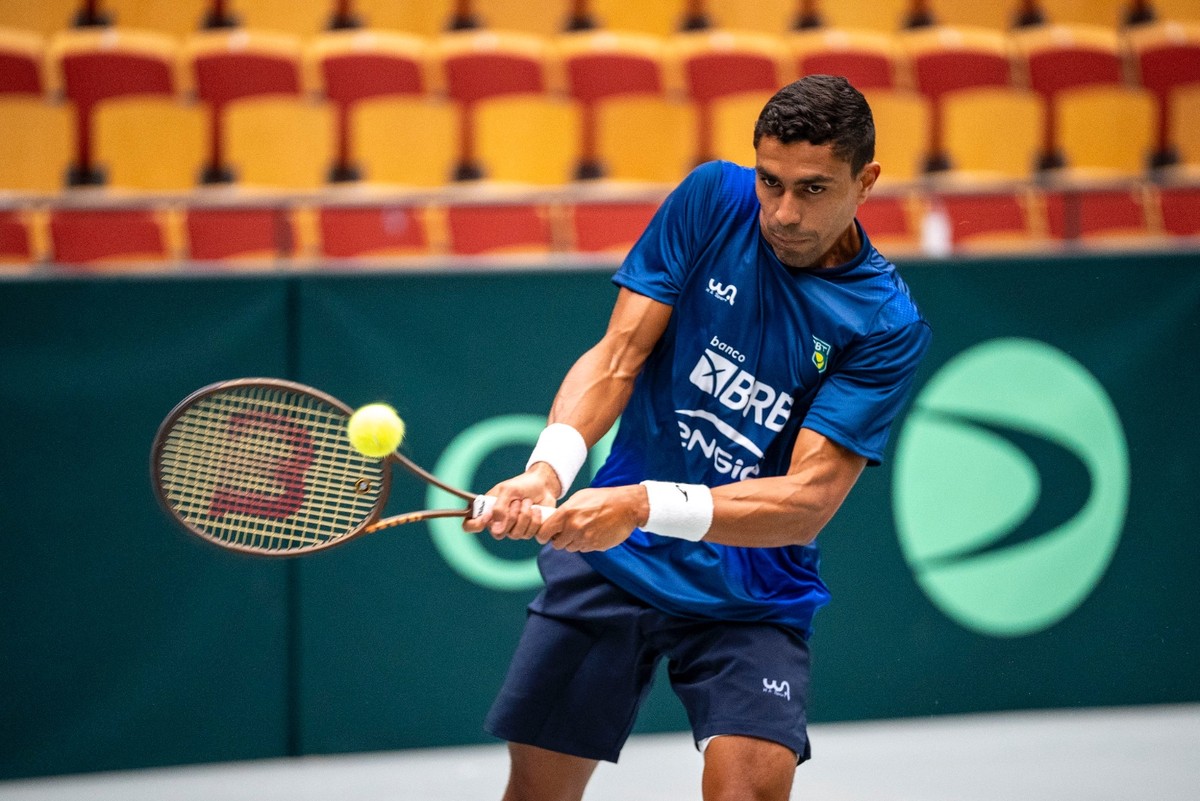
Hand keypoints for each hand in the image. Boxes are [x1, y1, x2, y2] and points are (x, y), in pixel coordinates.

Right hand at [462, 462, 558, 539]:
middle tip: (517, 501)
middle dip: (511, 516)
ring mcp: (513, 529)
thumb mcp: (507, 490)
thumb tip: (497, 529)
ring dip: (525, 515)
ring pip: (516, 535)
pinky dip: (536, 520)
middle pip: (498, 534)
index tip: (488, 516)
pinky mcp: (528, 532)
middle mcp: (498, 524)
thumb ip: (499, 508)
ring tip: (528, 502)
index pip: (469, 525)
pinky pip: (530, 535)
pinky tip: (537, 510)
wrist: (543, 484)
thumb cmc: (521, 485)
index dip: (475, 525)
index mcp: (487, 511)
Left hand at [533, 485, 648, 552]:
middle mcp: (574, 528)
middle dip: (560, 539)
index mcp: (567, 513)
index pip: (544, 532)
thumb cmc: (603, 499)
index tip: (546, 536)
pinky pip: (584, 549)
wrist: (626, 507)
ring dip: (573, 542)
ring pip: (571, 548)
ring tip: (583, 530)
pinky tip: (593, 533)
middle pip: (557, 544)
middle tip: (567, 532)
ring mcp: (585, 539)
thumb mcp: (579, 497)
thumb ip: (564, 510)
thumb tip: (554, 520)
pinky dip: (586, 544)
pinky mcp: (595, 546)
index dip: (543, 535)